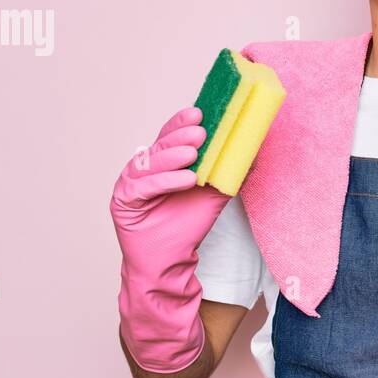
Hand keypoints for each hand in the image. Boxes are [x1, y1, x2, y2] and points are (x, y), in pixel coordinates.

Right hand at [111, 106, 231, 371]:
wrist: (169, 263)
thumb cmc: (185, 228)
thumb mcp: (213, 196)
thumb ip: (229, 174)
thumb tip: (254, 153)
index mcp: (162, 163)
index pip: (170, 136)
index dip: (182, 124)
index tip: (201, 114)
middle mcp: (143, 169)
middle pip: (159, 146)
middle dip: (180, 137)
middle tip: (201, 131)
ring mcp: (130, 184)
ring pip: (149, 163)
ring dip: (171, 156)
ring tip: (194, 154)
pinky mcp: (123, 202)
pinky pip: (143, 187)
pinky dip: (164, 182)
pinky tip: (185, 179)